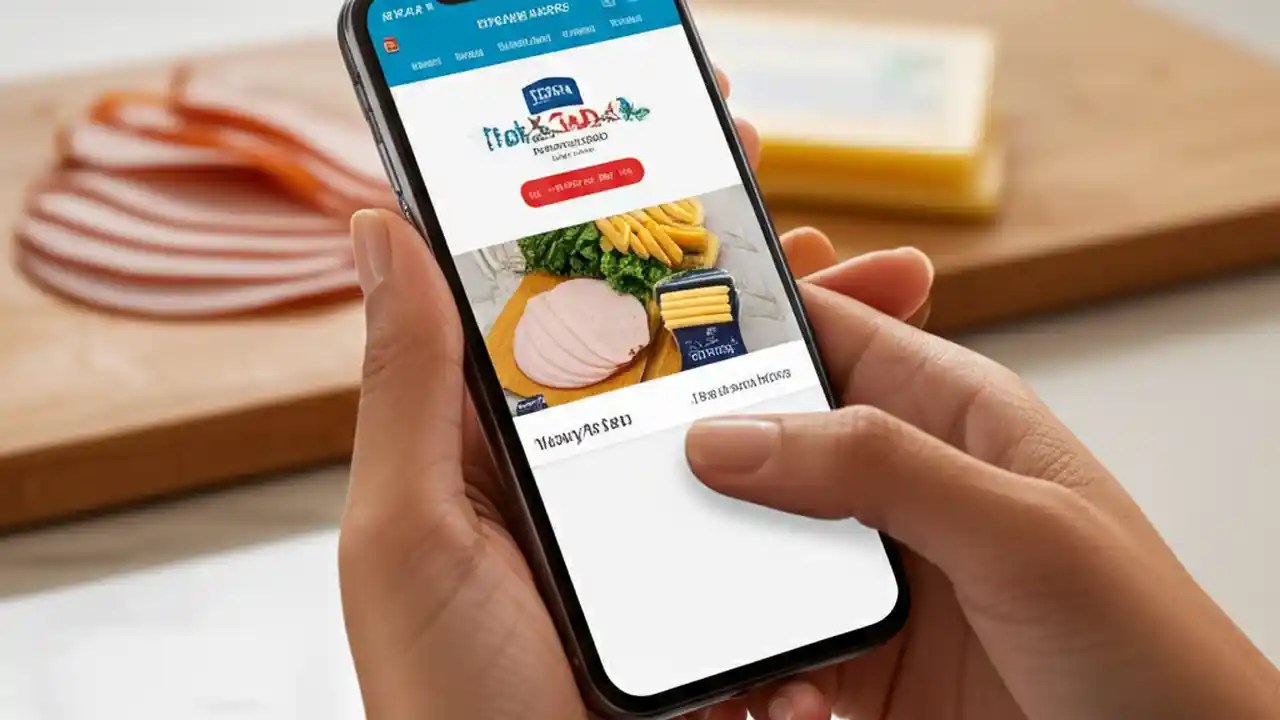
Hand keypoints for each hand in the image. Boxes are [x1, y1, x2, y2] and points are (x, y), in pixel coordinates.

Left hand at [338, 86, 935, 718]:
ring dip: (817, 373)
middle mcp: (586, 488)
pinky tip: (879, 445)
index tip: (703, 168)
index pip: (576, 312)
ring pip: (744, 432)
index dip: (639, 236)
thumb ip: (409, 390)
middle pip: (681, 362)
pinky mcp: (713, 603)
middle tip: (827, 242)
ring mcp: (657, 545)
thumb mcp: (409, 537)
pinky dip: (837, 486)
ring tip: (884, 311)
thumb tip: (383, 230)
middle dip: (759, 295)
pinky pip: (783, 527)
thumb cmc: (443, 706)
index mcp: (506, 452)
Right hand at [685, 284, 1279, 719]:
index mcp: (955, 418)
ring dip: (719, 588)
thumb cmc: (1152, 652)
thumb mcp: (1024, 534)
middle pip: (768, 446)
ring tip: (698, 620)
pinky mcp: (856, 662)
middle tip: (641, 492)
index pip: (833, 332)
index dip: (747, 317)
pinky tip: (774, 700)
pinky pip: (765, 650)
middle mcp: (903, 488)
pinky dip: (747, 675)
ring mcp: (875, 577)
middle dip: (701, 470)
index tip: (657, 328)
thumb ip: (881, 467)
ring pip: (751, 554)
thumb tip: (732, 434)